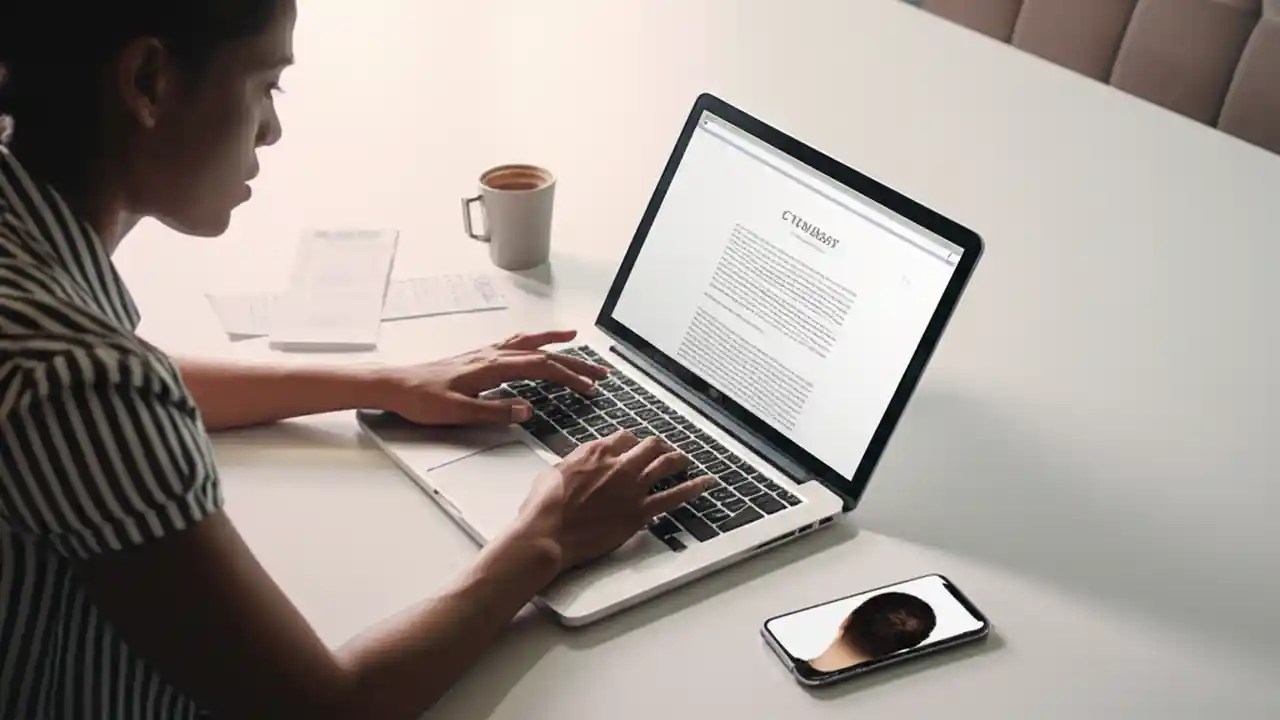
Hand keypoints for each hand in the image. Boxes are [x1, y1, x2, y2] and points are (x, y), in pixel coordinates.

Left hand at [375, 330, 607, 425]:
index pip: (542, 367)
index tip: (590, 388)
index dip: (569, 377)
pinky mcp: (477, 356)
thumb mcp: (459, 413)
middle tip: (599, 371)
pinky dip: (532, 339)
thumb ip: (495, 412)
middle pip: (542, 352)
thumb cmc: (422, 400)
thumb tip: (528, 410)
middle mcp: (492, 355)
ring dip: (555, 341)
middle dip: (574, 361)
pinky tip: (534, 342)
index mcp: (491, 368)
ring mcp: (485, 353)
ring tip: (575, 338)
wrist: (395, 385)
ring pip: (528, 341)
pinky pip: (513, 342)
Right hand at [516, 431, 714, 571]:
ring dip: (678, 460)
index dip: (631, 442)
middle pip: (649, 446)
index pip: (624, 437)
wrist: (548, 533)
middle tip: (663, 451)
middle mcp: (619, 464)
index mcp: (596, 451)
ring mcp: (632, 487)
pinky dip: (693, 488)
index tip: (633, 447)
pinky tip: (705, 483)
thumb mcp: (554, 471)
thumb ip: (575, 463)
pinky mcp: (640, 512)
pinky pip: (674, 496)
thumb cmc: (544, 506)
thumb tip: (579, 464)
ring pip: (665, 464)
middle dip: (658, 447)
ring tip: (685, 460)